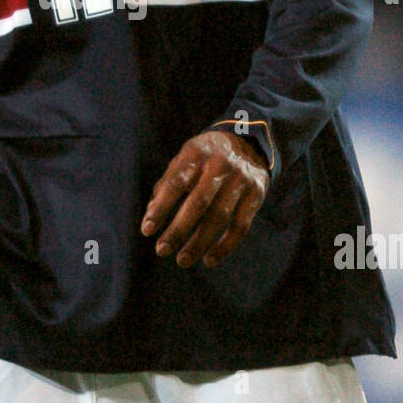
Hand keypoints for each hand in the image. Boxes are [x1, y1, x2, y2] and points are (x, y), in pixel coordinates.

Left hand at [141, 129, 269, 268]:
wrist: (248, 142)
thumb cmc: (205, 157)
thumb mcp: (186, 159)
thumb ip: (168, 183)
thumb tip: (151, 215)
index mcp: (196, 154)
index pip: (175, 183)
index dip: (161, 208)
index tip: (147, 230)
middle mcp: (220, 166)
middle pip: (198, 203)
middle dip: (178, 230)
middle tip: (161, 250)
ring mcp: (240, 180)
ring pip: (219, 217)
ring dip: (199, 243)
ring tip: (182, 260)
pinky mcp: (256, 194)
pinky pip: (240, 226)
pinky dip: (225, 246)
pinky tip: (209, 260)